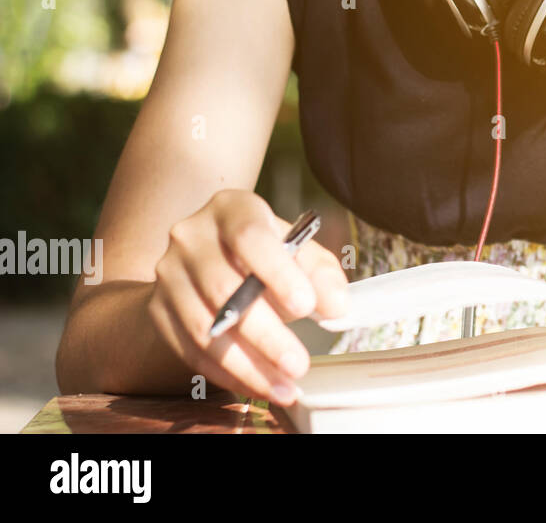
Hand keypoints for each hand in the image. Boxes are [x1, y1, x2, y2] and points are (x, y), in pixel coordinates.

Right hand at [148, 189, 349, 406]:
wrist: (206, 259)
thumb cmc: (265, 252)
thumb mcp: (298, 250)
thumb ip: (322, 273)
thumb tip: (336, 307)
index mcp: (231, 209)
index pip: (250, 236)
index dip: (277, 272)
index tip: (306, 306)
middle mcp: (192, 237)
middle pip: (225, 289)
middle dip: (266, 334)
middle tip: (299, 364)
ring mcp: (169, 274)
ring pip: (206, 328)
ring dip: (248, 365)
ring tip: (284, 386)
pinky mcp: (159, 310)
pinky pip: (191, 351)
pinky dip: (228, 374)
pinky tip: (260, 387)